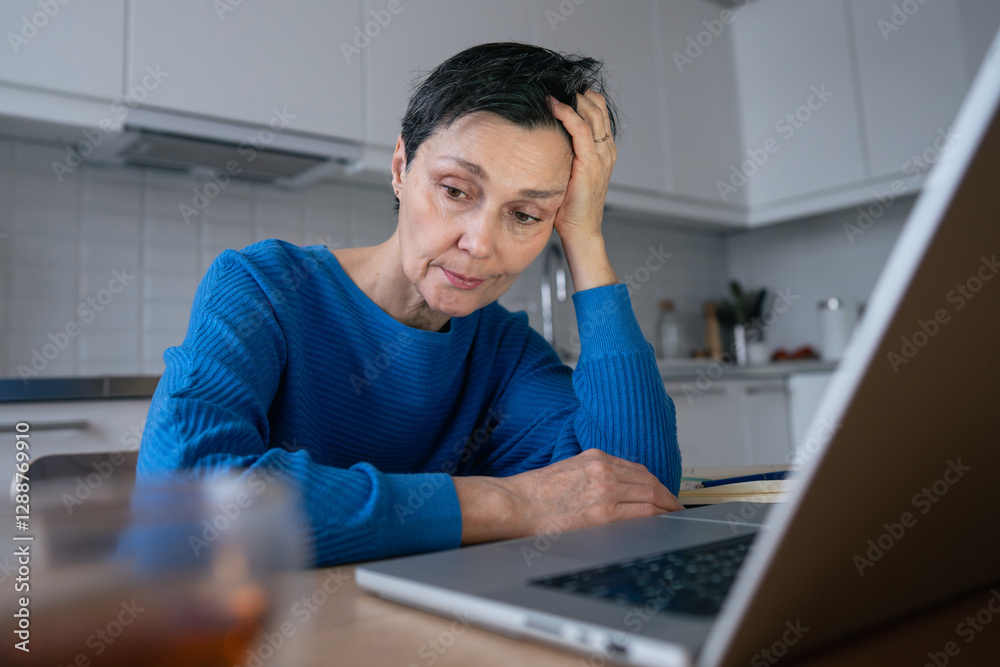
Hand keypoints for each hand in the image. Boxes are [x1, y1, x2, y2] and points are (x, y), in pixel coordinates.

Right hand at [453, 449, 682, 543]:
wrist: (513, 505)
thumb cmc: (531, 494)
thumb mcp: (565, 471)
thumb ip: (590, 476)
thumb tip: (610, 491)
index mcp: (594, 457)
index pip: (636, 469)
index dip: (655, 483)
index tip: (662, 493)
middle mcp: (603, 469)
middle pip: (649, 481)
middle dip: (667, 496)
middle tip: (677, 508)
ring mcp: (606, 490)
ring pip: (651, 496)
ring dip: (667, 508)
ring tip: (675, 518)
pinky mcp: (604, 512)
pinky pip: (642, 513)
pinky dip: (658, 517)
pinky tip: (663, 524)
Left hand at [548, 91, 618, 290]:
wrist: (580, 231)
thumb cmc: (570, 207)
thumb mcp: (568, 174)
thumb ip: (564, 155)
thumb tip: (543, 140)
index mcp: (604, 151)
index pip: (599, 112)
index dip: (584, 97)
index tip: (563, 87)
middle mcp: (606, 150)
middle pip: (598, 107)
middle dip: (577, 91)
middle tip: (556, 82)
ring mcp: (601, 155)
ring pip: (591, 113)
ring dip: (572, 97)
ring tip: (553, 87)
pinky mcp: (590, 163)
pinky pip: (580, 129)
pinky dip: (567, 113)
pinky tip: (553, 105)